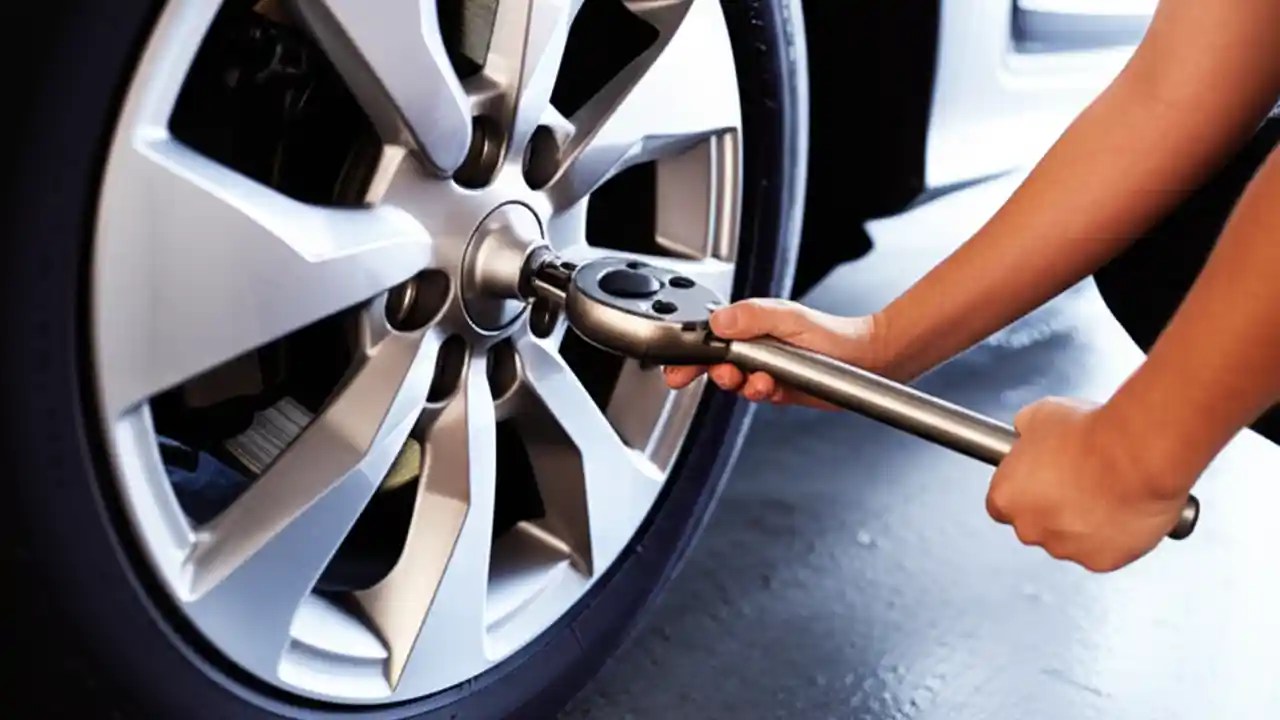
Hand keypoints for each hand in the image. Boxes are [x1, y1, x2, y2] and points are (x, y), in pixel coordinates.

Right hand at [662, 298, 896, 407]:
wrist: (866, 360)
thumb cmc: (833, 334)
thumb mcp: (789, 317)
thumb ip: (752, 316)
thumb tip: (719, 322)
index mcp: (750, 325)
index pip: (710, 337)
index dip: (691, 352)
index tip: (678, 365)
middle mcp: (754, 348)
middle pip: (715, 363)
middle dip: (713, 372)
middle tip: (723, 374)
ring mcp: (764, 369)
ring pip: (734, 383)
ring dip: (740, 385)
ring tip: (756, 380)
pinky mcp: (776, 390)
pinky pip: (755, 396)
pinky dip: (758, 394)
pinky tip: (770, 387)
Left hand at [986, 397, 1198, 571]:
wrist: (1136, 453)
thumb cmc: (1089, 433)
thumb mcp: (1040, 415)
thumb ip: (1025, 430)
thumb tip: (1025, 430)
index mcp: (1006, 497)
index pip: (1002, 503)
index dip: (1024, 490)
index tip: (1041, 479)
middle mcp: (1029, 529)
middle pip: (1034, 524)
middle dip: (1053, 508)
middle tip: (1079, 482)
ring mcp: (1065, 549)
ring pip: (1070, 540)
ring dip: (1083, 522)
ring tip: (1107, 491)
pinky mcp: (1100, 562)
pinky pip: (1104, 551)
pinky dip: (1114, 535)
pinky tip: (1125, 509)